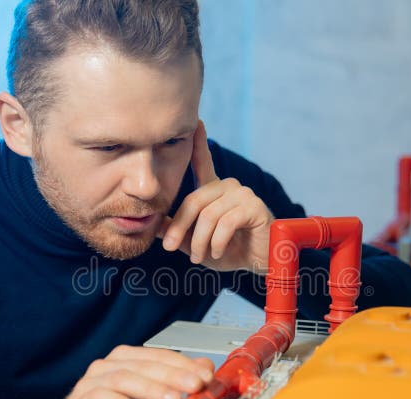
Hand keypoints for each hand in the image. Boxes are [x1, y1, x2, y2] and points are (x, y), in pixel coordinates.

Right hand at [30, 345, 213, 398]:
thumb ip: (175, 383)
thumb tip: (206, 367)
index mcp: (127, 359)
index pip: (159, 355)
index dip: (184, 364)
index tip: (205, 376)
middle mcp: (108, 365)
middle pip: (144, 365)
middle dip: (173, 375)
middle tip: (195, 386)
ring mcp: (92, 382)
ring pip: (125, 379)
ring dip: (152, 389)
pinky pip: (101, 398)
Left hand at [158, 120, 273, 272]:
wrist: (258, 264)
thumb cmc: (229, 252)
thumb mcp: (196, 243)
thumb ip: (177, 231)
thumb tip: (153, 225)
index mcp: (214, 191)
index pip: (203, 162)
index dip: (198, 143)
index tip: (196, 122)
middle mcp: (228, 186)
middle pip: (194, 200)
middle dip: (179, 227)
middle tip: (171, 248)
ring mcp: (242, 194)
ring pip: (208, 215)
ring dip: (200, 241)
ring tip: (200, 257)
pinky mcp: (253, 206)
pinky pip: (226, 223)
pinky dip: (217, 242)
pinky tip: (218, 252)